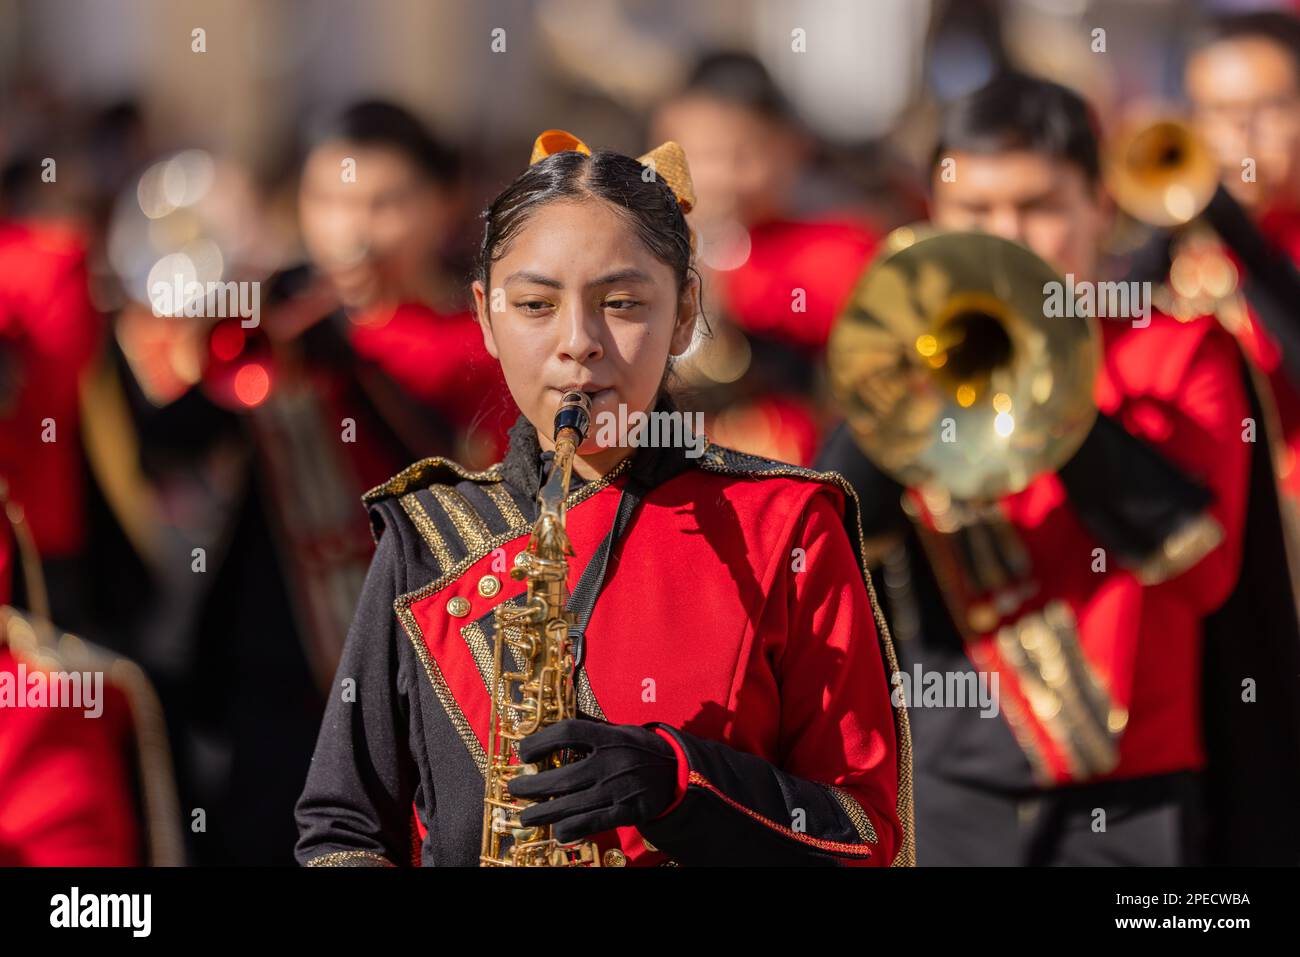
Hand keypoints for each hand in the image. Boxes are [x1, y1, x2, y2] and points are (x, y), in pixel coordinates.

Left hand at [507, 718, 678, 843]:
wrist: (677, 771)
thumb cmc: (638, 748)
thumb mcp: (617, 729)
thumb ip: (587, 726)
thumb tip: (549, 719)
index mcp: (609, 736)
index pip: (569, 733)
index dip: (541, 741)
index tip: (523, 752)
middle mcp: (612, 762)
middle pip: (564, 777)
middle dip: (532, 786)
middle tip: (514, 789)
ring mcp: (620, 789)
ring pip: (573, 805)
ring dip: (543, 813)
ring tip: (525, 817)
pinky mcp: (628, 812)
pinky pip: (593, 823)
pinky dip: (572, 829)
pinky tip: (557, 831)